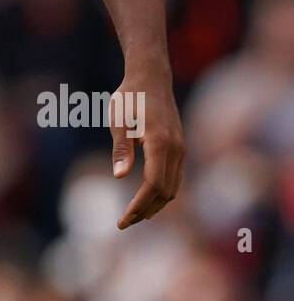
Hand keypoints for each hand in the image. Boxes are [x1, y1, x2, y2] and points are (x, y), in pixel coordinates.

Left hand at [110, 74, 184, 228]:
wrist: (151, 77)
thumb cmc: (129, 97)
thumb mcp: (118, 120)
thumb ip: (120, 148)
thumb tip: (118, 176)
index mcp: (160, 142)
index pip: (153, 185)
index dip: (139, 205)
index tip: (123, 220)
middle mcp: (175, 149)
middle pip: (165, 192)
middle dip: (145, 210)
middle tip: (124, 223)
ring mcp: (181, 149)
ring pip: (173, 188)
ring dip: (155, 205)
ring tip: (134, 216)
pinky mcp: (180, 148)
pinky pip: (175, 178)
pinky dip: (162, 194)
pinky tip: (147, 199)